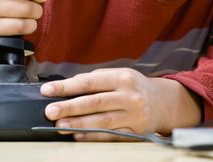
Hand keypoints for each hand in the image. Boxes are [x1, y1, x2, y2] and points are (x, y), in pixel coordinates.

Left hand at [40, 68, 200, 140]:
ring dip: (78, 124)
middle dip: (69, 108)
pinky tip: (78, 136)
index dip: (66, 87)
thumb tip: (67, 87)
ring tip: (60, 126)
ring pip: (102, 121)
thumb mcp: (119, 75)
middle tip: (50, 112)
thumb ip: (96, 80)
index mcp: (122, 77)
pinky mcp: (136, 132)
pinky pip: (111, 135)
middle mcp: (129, 96)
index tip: (47, 91)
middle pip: (94, 102)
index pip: (89, 82)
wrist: (164, 103)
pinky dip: (93, 136)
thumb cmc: (134, 87)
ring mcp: (134, 116)